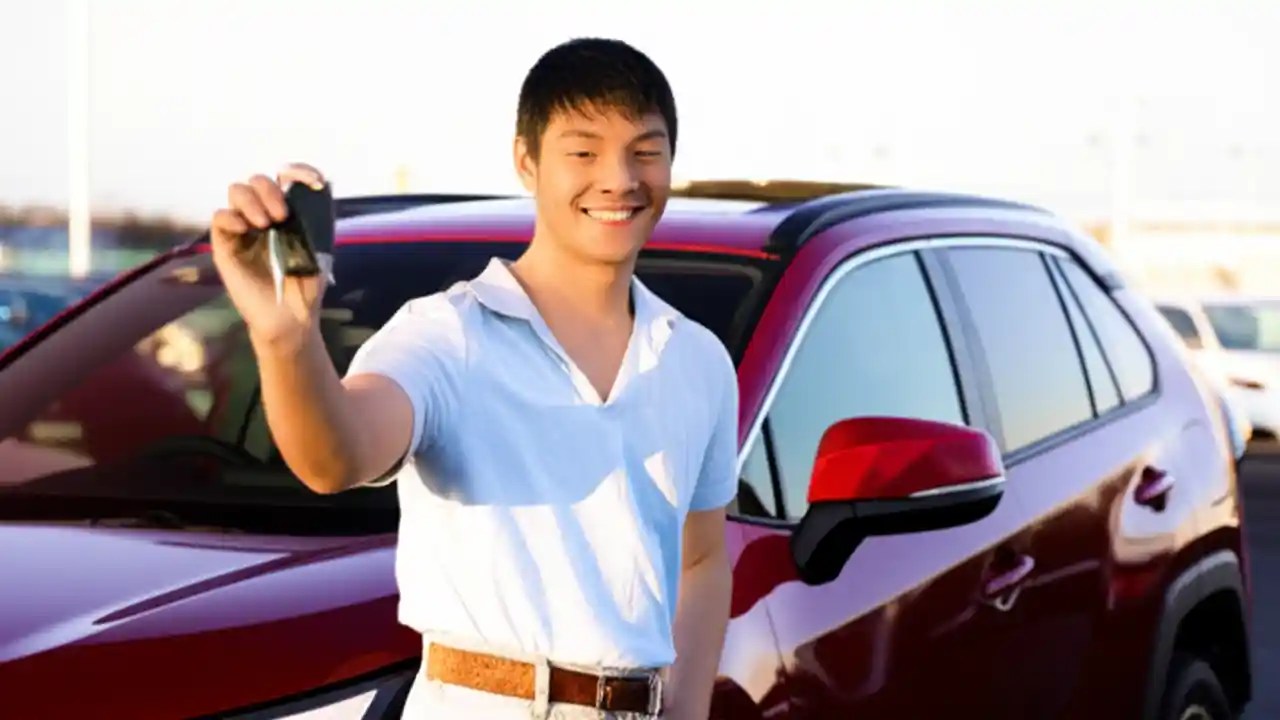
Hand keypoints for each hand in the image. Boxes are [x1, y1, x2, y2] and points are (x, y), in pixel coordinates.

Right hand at [210, 163, 328, 347]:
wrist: (291, 317)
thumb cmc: (307, 285)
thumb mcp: (321, 248)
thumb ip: (319, 217)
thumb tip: (322, 185)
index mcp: (289, 212)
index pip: (288, 177)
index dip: (299, 170)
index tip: (313, 181)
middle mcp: (265, 214)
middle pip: (258, 179)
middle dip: (270, 190)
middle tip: (282, 217)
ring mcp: (243, 227)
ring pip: (237, 190)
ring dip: (252, 201)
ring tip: (265, 225)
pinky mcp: (225, 244)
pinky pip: (219, 217)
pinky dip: (231, 216)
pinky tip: (246, 229)